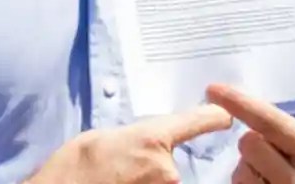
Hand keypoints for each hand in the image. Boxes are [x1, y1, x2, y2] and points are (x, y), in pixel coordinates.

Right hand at [24, 104, 232, 183]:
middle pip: (173, 165)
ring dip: (146, 183)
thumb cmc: (71, 169)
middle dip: (153, 169)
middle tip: (122, 171)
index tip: (224, 117)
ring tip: (115, 180)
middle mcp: (166, 169)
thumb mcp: (104, 139)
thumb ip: (135, 138)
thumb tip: (148, 142)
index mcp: (153, 139)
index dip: (213, 118)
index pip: (199, 121)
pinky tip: (118, 183)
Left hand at [206, 84, 294, 183]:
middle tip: (273, 153)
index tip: (214, 90)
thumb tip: (250, 111)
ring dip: (249, 170)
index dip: (240, 104)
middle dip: (254, 144)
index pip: (270, 122)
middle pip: (248, 144)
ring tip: (272, 176)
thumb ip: (292, 134)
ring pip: (239, 172)